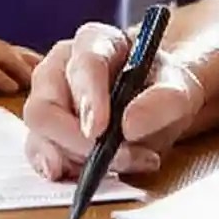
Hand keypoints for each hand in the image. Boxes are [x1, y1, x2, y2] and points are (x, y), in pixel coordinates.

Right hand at [0, 22, 41, 95]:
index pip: (0, 46)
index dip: (22, 59)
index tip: (39, 72)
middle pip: (8, 48)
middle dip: (31, 64)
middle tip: (53, 80)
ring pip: (2, 55)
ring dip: (22, 71)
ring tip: (40, 87)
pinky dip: (3, 78)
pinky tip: (13, 89)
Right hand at [22, 22, 203, 179]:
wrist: (156, 105)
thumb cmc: (161, 89)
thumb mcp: (179, 90)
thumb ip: (163, 101)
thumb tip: (130, 124)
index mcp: (95, 41)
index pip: (84, 64)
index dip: (89, 97)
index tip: (100, 130)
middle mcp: (60, 67)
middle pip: (44, 105)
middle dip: (75, 140)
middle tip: (110, 161)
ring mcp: (47, 99)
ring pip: (38, 134)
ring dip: (73, 159)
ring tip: (115, 166)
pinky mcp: (44, 131)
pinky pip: (39, 153)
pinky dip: (61, 169)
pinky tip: (83, 176)